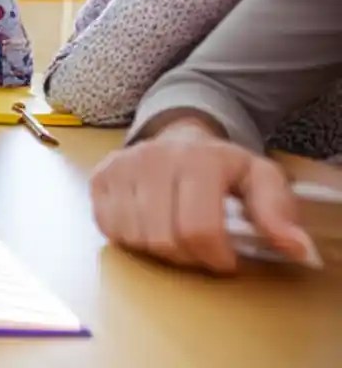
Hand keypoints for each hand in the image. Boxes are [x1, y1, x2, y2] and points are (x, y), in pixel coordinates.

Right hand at [90, 117, 316, 272]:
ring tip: (175, 235)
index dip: (214, 256)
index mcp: (199, 158)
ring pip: (133, 237)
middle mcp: (153, 157)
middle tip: (200, 249)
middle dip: (186, 256)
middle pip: (162, 238)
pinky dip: (130, 238)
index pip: (198, 229)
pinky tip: (148, 225)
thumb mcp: (259, 179)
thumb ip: (277, 211)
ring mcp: (121, 166)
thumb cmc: (221, 167)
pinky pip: (108, 228)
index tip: (226, 258)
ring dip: (158, 249)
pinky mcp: (99, 177)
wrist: (178, 137)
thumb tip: (294, 246)